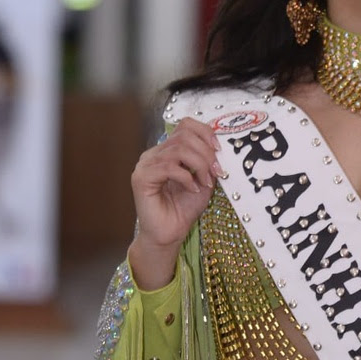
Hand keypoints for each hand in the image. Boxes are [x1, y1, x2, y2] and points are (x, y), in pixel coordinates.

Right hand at [129, 118, 220, 288]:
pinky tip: (193, 189)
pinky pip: (168, 167)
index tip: (219, 150)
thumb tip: (219, 146)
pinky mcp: (141, 178)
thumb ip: (208, 161)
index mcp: (167, 150)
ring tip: (205, 182)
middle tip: (216, 172)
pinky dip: (186, 177)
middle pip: (184, 135)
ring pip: (178, 149)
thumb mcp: (204, 179)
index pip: (185, 125)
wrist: (169, 234)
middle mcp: (154, 153)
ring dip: (199, 165)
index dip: (205, 132)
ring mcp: (145, 164)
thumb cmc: (184, 209)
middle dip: (206, 153)